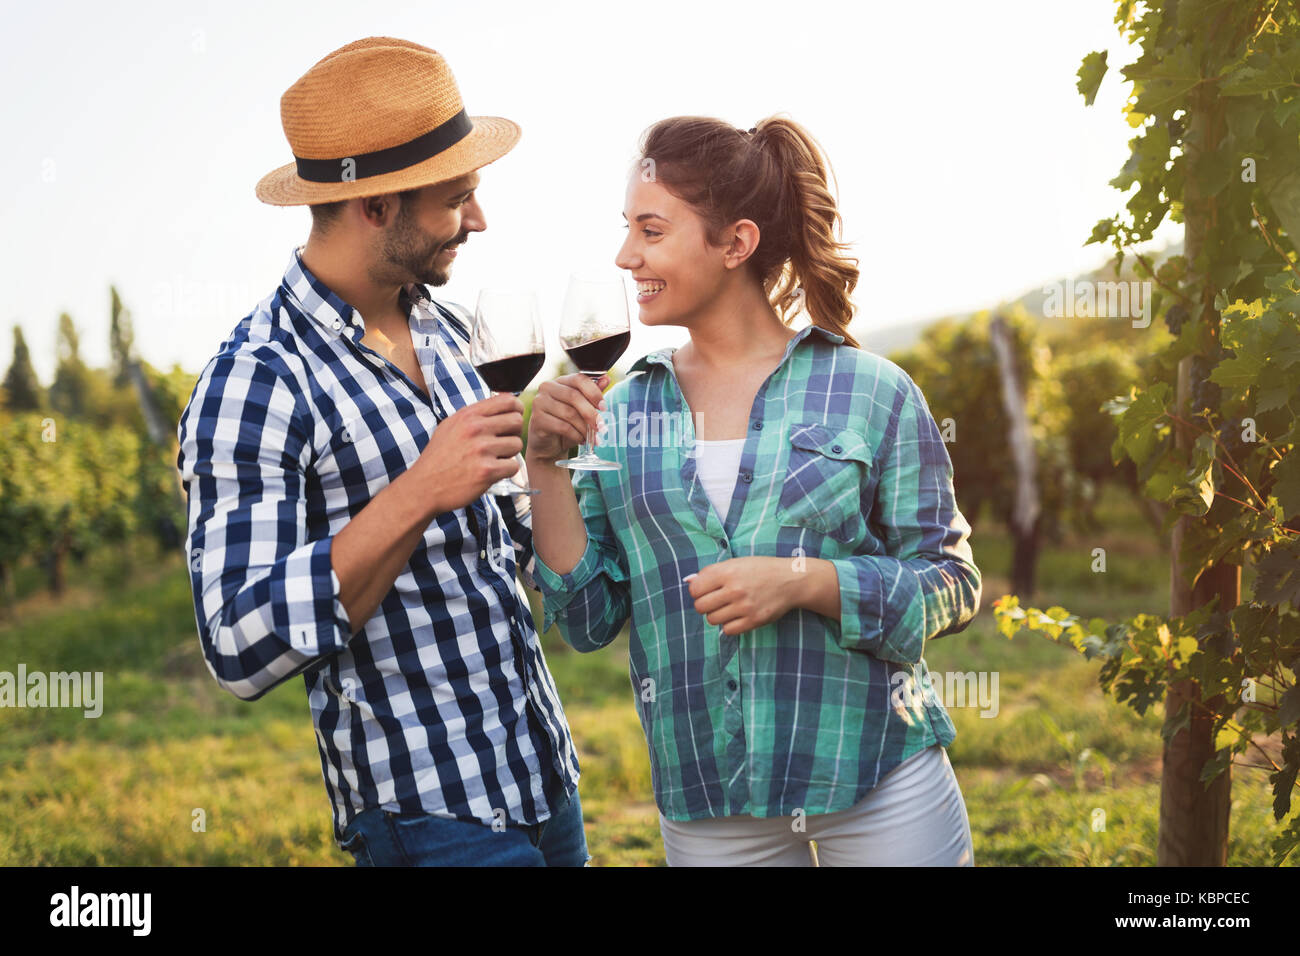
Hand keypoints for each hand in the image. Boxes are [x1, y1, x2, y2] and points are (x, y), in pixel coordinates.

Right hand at [417, 392, 524, 512]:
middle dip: (514, 433)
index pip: (508, 400)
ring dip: (509, 454)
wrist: (424, 486)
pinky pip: (513, 466)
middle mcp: (475, 428)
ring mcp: (481, 449)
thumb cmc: (439, 457)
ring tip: (493, 460)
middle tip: (502, 444)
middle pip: (517, 421)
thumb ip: (475, 414)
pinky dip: (506, 472)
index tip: (511, 421)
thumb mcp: (451, 426)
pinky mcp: (487, 471)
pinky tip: (492, 473)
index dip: (516, 410)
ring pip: (517, 444)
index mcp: (468, 415)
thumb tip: (502, 401)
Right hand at [525, 372, 609, 464]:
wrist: (549, 445)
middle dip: (591, 413)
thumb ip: (592, 394)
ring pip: (569, 413)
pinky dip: (576, 435)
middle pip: (574, 396)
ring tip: (592, 437)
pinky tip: (581, 440)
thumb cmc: (566, 424)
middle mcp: (547, 387)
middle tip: (602, 427)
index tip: (604, 407)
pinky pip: (562, 427)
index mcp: (560, 381)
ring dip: (585, 428)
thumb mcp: (582, 409)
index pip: (579, 379)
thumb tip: (606, 379)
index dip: (594, 392)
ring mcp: (540, 402)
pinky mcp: (537, 419)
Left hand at [685, 557, 798, 635]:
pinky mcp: (754, 620)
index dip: (697, 591)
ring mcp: (744, 606)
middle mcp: (734, 589)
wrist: (791, 580)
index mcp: (727, 571)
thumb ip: (711, 572)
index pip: (695, 590)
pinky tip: (737, 616)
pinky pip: (728, 630)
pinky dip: (729, 625)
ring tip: (728, 608)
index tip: (706, 591)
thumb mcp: (736, 563)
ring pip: (713, 620)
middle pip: (700, 607)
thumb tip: (688, 581)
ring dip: (717, 615)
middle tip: (716, 601)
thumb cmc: (761, 570)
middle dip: (704, 605)